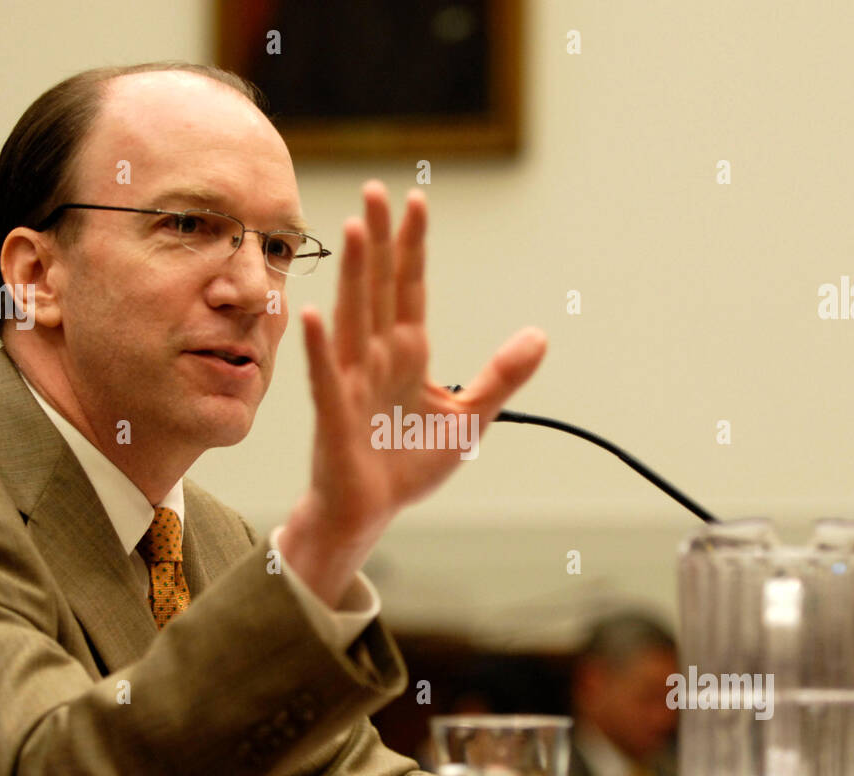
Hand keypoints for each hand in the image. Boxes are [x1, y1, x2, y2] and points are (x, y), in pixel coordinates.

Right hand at [279, 180, 546, 605]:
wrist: (370, 509)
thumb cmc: (407, 462)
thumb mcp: (469, 417)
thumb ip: (502, 375)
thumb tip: (542, 335)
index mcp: (408, 352)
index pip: (410, 287)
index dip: (414, 245)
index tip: (417, 201)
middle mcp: (377, 356)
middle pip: (379, 287)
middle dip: (380, 239)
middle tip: (376, 189)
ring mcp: (353, 381)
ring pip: (354, 317)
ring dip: (355, 275)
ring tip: (356, 229)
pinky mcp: (335, 413)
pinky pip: (327, 375)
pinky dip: (320, 347)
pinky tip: (311, 314)